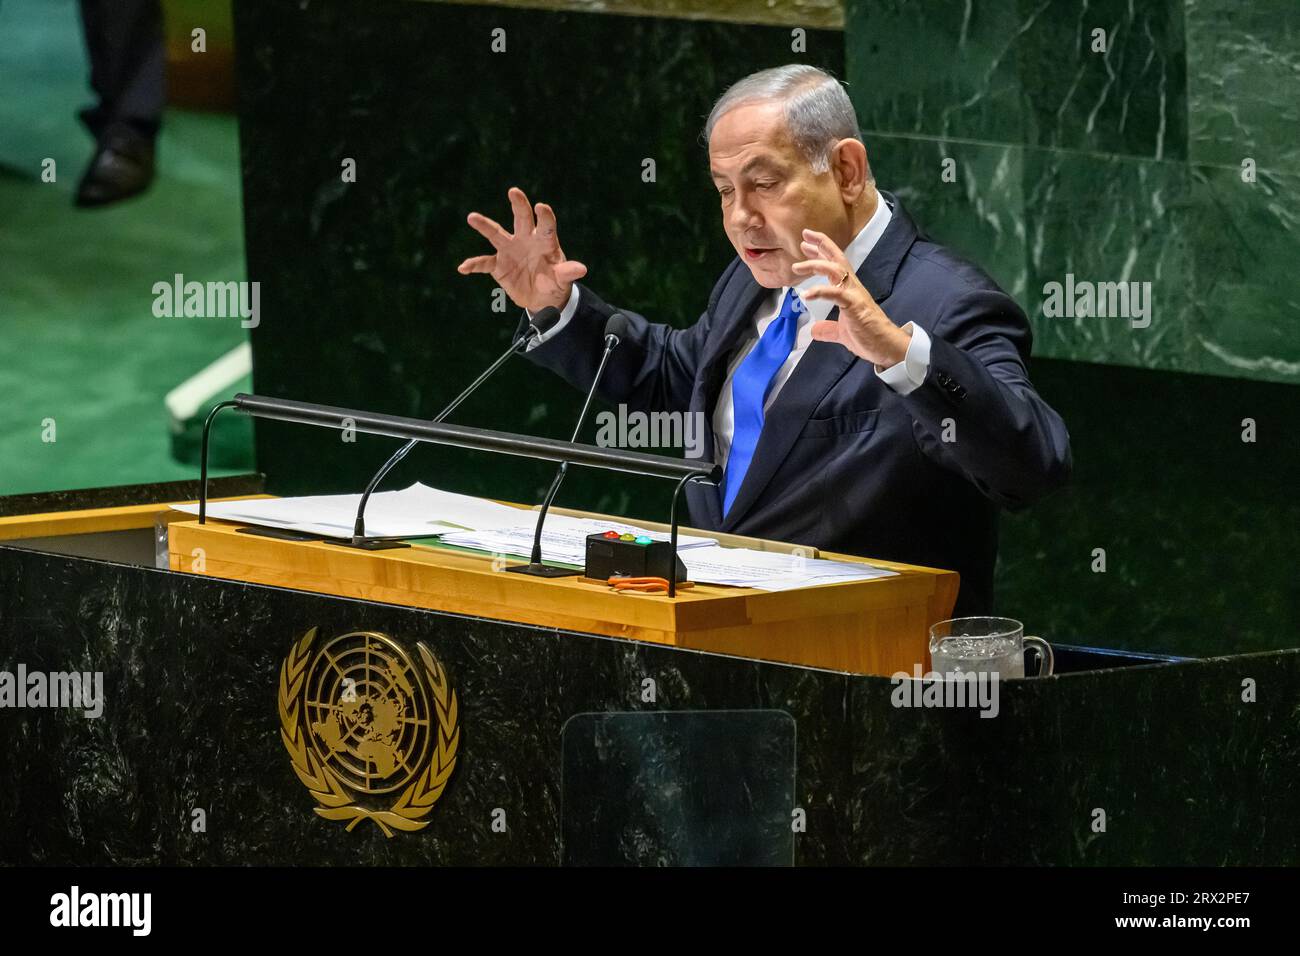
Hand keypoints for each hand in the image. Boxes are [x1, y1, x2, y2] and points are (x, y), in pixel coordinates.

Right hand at [456, 186, 587, 313]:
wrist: (540, 296)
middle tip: (514, 191)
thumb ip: (568, 272)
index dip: (545, 216)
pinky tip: (463, 268)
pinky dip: (473, 265)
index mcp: (545, 242)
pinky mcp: (498, 264)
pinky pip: (484, 263)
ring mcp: (510, 250)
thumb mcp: (562, 280)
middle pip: (522, 218)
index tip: (541, 207)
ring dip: (485, 226)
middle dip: (519, 205)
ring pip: (496, 234)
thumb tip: (582, 269)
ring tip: (472, 217)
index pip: (546, 226)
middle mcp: (526, 239)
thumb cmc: (554, 282)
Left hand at [794, 228, 910, 367]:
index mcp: (849, 290)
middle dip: (821, 245)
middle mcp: (853, 287)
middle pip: (837, 259)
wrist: (886, 347)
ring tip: (796, 267)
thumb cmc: (868, 337)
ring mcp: (854, 294)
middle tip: (804, 236)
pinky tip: (806, 294)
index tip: (806, 243)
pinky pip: (836, 294)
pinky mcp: (855, 305)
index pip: (835, 265)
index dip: (821, 252)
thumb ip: (828, 329)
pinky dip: (820, 291)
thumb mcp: (841, 332)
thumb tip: (815, 330)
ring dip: (815, 265)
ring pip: (836, 270)